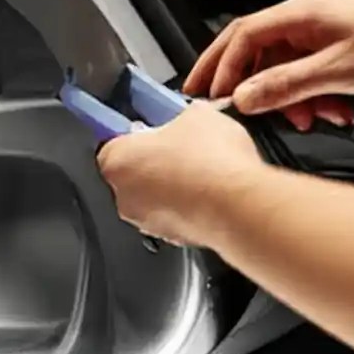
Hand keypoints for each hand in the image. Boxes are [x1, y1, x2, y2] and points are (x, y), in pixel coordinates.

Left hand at [96, 101, 262, 247]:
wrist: (239, 205)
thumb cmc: (211, 163)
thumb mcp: (198, 114)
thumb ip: (183, 115)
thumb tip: (191, 117)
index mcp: (116, 161)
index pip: (114, 141)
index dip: (140, 132)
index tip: (155, 127)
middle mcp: (124, 197)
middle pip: (136, 171)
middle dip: (159, 159)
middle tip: (186, 145)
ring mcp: (149, 223)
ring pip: (158, 196)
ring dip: (178, 183)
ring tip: (209, 169)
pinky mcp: (176, 238)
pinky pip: (180, 216)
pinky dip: (195, 204)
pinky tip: (218, 190)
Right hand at [184, 0, 353, 129]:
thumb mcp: (337, 72)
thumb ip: (287, 85)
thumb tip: (246, 96)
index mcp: (301, 12)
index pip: (241, 36)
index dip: (220, 67)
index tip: (208, 94)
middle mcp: (309, 14)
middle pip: (260, 49)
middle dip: (246, 82)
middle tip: (228, 108)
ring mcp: (325, 27)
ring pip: (288, 64)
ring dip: (291, 96)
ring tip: (306, 117)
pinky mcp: (342, 41)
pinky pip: (313, 68)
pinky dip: (315, 92)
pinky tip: (332, 110)